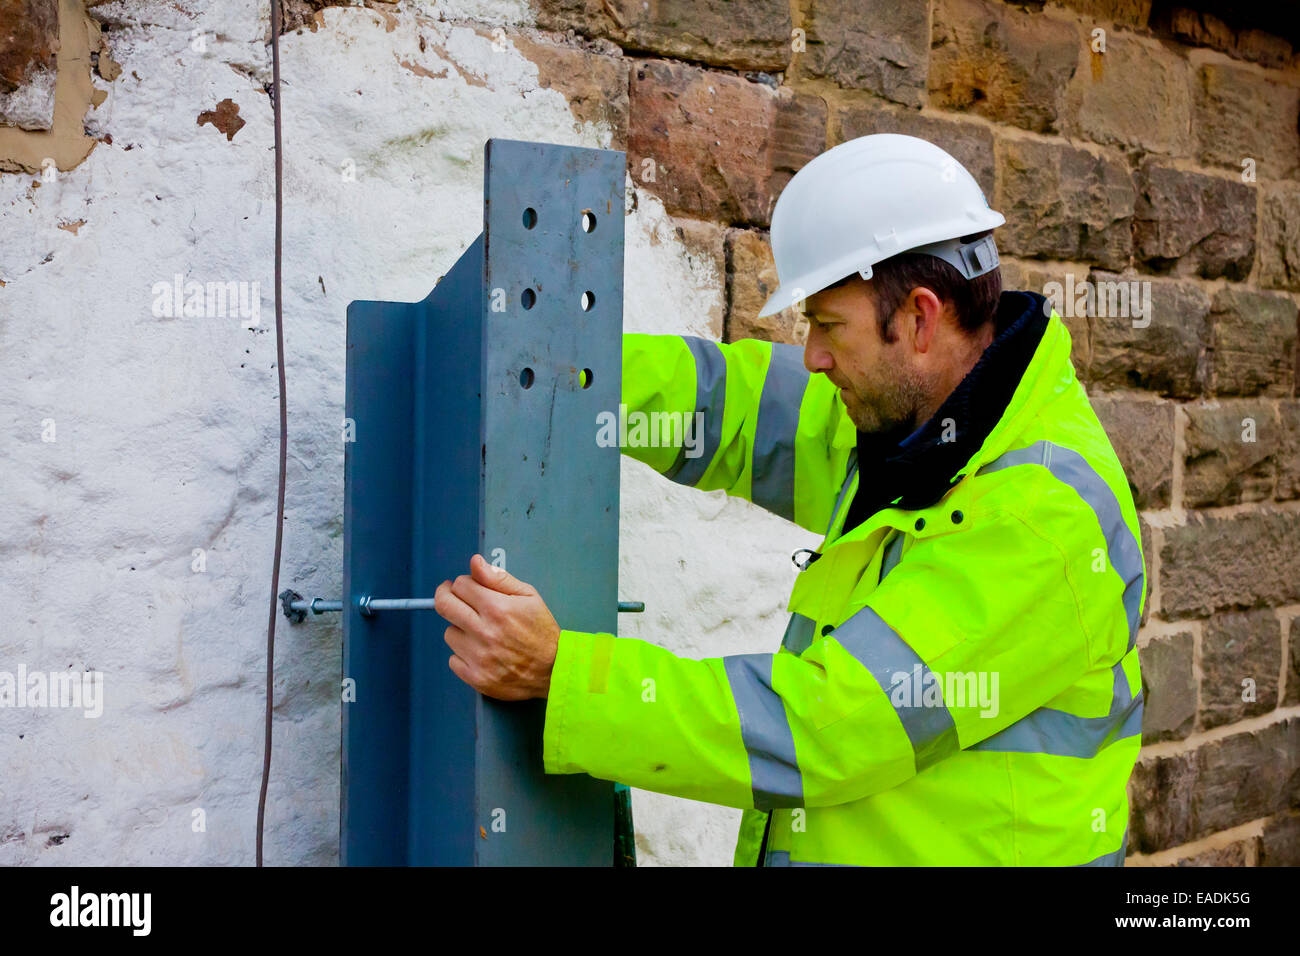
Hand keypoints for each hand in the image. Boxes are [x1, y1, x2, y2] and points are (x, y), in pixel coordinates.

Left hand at [434, 554, 559, 699]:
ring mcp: (479, 657)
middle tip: (454, 598)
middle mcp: (485, 632)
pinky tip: (480, 652)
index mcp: (497, 608)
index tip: (467, 587)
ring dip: (460, 629)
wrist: (554, 669)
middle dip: (446, 596)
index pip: (460, 585)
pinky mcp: (476, 677)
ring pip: (449, 633)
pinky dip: (463, 654)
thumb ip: (499, 578)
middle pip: (444, 605)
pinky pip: (453, 659)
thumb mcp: (528, 596)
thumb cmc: (541, 631)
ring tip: (480, 632)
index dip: (463, 583)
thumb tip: (475, 563)